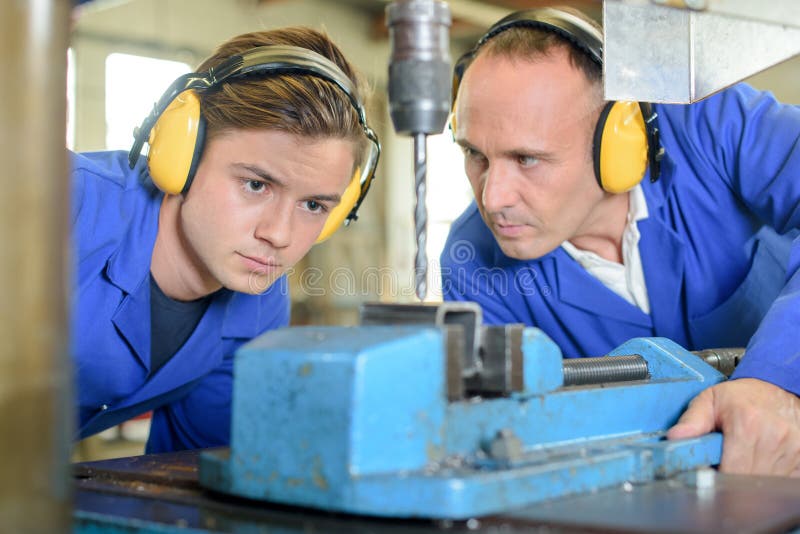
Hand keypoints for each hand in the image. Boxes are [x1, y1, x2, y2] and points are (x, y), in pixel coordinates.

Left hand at [667, 378, 799, 476]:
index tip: (709, 473)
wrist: (778, 390)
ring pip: (764, 485)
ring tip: (741, 461)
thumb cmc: (743, 397)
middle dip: (731, 480)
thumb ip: (691, 420)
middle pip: (747, 481)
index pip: (730, 472)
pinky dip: (766, 480)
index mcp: (747, 424)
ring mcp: (792, 450)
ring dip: (749, 479)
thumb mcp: (710, 400)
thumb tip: (674, 438)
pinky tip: (757, 465)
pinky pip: (782, 483)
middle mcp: (773, 437)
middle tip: (723, 466)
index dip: (716, 478)